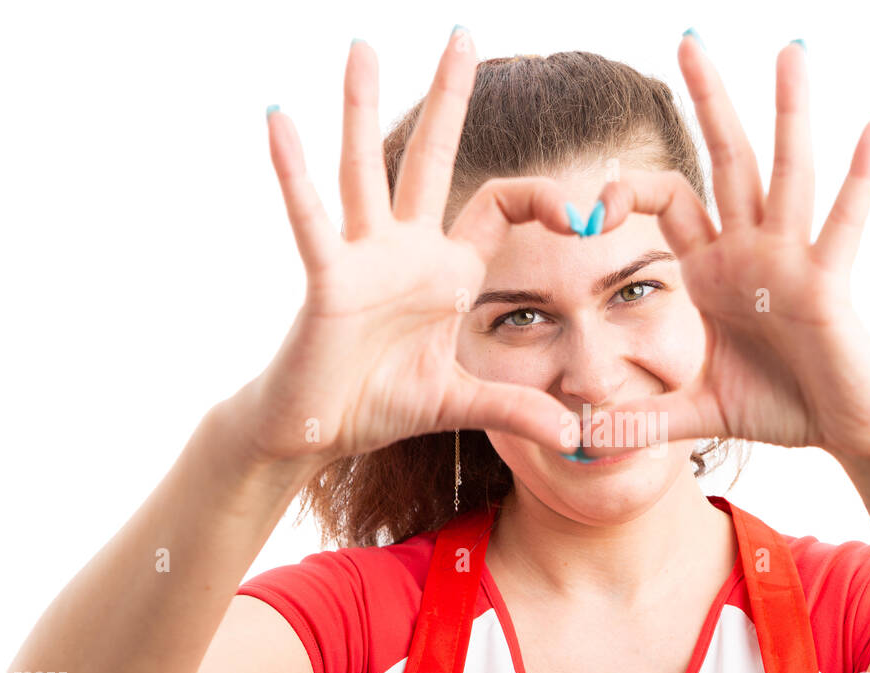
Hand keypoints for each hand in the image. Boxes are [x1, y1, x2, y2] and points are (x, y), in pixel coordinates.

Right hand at [240, 31, 581, 466]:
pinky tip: (278, 118)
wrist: (318, 431)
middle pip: (431, 158)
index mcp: (446, 272)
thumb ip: (516, 410)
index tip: (590, 214)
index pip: (501, 206)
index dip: (546, 201)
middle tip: (463, 35)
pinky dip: (294, 173)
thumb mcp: (462, 403)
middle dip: (451, 99)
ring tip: (362, 46)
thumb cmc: (380, 404)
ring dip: (362, 107)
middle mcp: (406, 250)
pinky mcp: (326, 279)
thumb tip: (577, 436)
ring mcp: (362, 258)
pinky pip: (310, 219)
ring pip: (365, 169)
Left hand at [582, 35, 869, 465]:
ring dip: (789, 112)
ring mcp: (793, 259)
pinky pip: (846, 223)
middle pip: (725, 161)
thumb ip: (644, 421)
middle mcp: (752, 250)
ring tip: (792, 49)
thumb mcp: (699, 412)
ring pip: (787, 172)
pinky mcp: (829, 283)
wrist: (844, 430)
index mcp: (715, 269)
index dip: (626, 194)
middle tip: (688, 39)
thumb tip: (586, 440)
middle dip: (707, 102)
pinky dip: (864, 176)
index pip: (667, 203)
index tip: (589, 210)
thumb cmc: (783, 408)